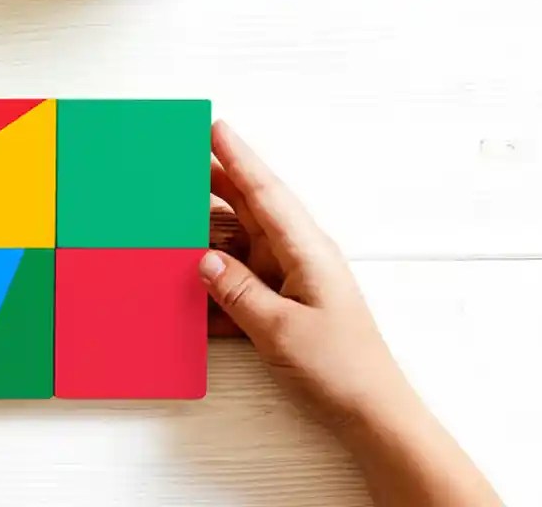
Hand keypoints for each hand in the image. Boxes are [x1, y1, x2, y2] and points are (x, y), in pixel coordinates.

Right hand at [200, 120, 415, 431]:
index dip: (237, 158)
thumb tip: (204, 260)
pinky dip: (214, 284)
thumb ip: (237, 292)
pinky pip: (239, 284)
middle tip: (177, 164)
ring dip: (206, 240)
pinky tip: (188, 287)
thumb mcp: (280, 329)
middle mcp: (297, 256)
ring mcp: (289, 280)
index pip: (264, 192)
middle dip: (214, 186)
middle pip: (248, 211)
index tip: (214, 127)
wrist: (370, 414)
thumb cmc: (340, 368)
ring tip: (170, 224)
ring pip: (237, 247)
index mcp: (306, 249)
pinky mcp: (281, 306)